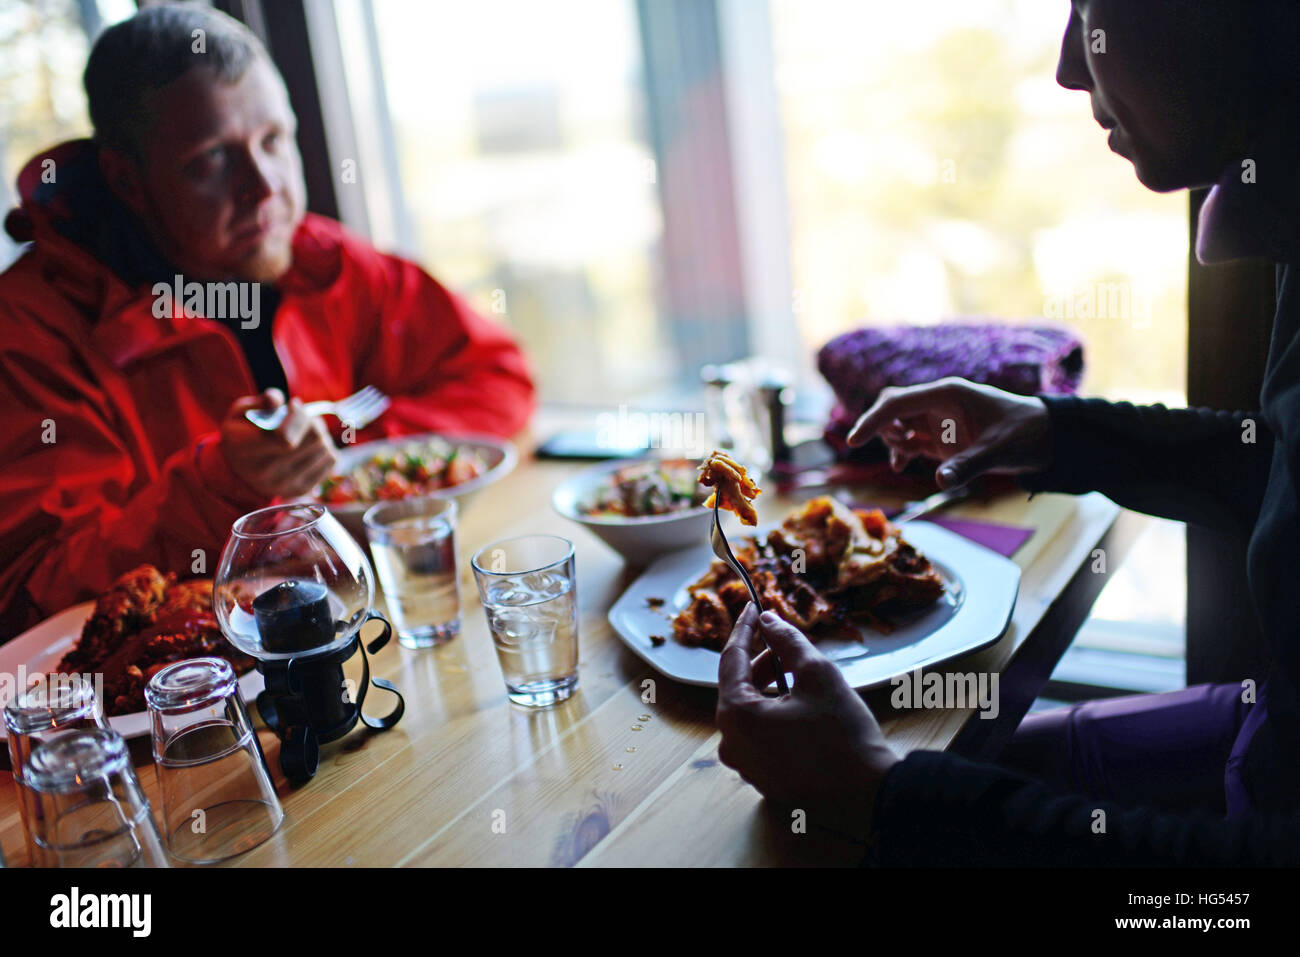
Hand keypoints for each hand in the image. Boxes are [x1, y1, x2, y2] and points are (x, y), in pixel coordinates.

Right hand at [218, 389, 338, 498]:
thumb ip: (261, 402)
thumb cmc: (243, 434)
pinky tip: (310, 445)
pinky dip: (326, 447)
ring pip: (325, 448)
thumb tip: (278, 400)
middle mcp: (265, 472)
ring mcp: (285, 485)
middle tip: (303, 416)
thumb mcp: (240, 413)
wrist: (240, 471)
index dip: (297, 416)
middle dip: (312, 420)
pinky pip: (332, 460)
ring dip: (320, 433)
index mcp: (245, 450)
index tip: (293, 405)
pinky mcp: (302, 489)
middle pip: (313, 439)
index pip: (285, 438)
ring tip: (306, 430)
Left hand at [716, 604, 898, 841]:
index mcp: (736, 715)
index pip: (731, 659)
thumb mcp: (816, 673)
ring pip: (749, 714)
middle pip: (737, 688)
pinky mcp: (762, 779)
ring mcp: (744, 766)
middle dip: (760, 663)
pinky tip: (799, 708)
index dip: (743, 628)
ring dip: (768, 690)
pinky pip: (758, 738)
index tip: (753, 606)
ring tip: (797, 676)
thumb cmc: (843, 732)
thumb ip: (786, 640)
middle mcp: (731, 743)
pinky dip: (772, 716)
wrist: (869, 791)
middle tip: (784, 644)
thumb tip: (767, 620)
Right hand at [846, 377, 1051, 488]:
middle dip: (881, 427)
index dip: (872, 420)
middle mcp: (937, 402)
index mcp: (947, 394)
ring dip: (893, 441)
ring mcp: (938, 419)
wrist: (1046, 437)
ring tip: (908, 459)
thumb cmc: (1026, 435)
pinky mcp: (942, 436)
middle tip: (898, 449)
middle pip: (891, 406)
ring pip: (897, 423)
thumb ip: (968, 465)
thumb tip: (940, 482)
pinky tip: (900, 466)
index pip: (896, 402)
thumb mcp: (999, 451)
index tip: (853, 441)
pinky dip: (900, 451)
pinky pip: (909, 439)